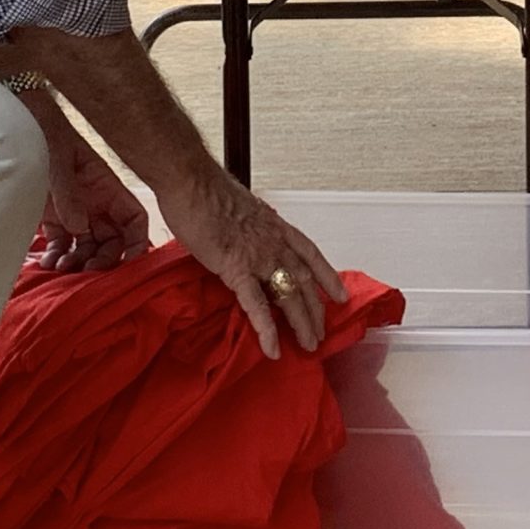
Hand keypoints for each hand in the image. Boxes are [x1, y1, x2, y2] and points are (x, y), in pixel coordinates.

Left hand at [33, 121, 151, 271]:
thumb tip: (78, 227)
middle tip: (87, 271)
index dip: (137, 243)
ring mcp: (74, 211)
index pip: (134, 219)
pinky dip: (57, 257)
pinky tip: (47, 264)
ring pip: (86, 247)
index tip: (129, 263)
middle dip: (104, 259)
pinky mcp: (52, 218)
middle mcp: (95, 203)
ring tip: (61, 268)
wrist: (19, 125)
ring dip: (78, 262)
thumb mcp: (57, 159)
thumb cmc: (45, 135)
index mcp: (107, 186)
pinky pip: (61, 244)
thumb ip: (67, 192)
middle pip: (112, 240)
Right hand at [159, 166, 347, 356]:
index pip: (310, 253)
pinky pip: (256, 305)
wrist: (190, 180)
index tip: (339, 294)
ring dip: (301, 324)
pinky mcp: (236, 268)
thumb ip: (248, 225)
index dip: (327, 276)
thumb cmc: (206, 189)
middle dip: (315, 310)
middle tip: (321, 332)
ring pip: (288, 296)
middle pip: (304, 281)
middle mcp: (274, 241)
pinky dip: (266, 329)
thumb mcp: (239, 207)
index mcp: (274, 225)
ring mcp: (258, 256)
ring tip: (308, 345)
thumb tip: (243, 233)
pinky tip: (272, 347)